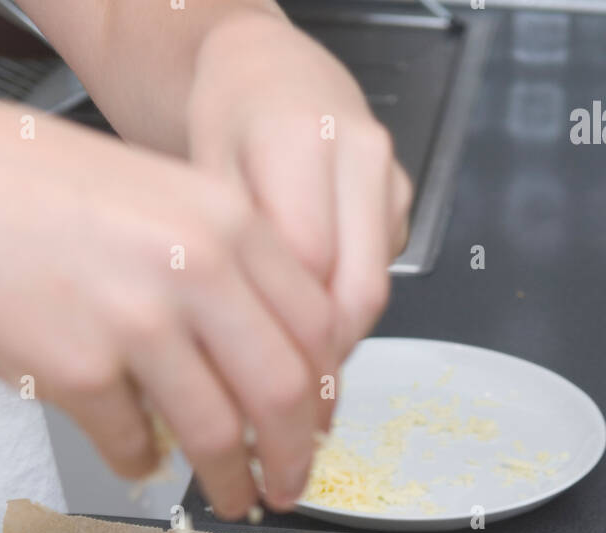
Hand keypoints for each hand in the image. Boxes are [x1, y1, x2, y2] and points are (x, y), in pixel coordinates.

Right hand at [0, 87, 337, 516]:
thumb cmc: (26, 186)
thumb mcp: (154, 195)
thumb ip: (221, 263)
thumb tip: (269, 353)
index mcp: (225, 217)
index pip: (317, 326)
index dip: (325, 393)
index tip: (316, 426)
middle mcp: (195, 267)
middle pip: (284, 391)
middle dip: (294, 456)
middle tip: (289, 486)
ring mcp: (136, 322)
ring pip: (218, 434)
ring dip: (230, 481)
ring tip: (230, 497)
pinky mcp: (78, 371)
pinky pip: (133, 445)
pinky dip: (140, 463)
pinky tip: (137, 457)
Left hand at [185, 10, 411, 368]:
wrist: (270, 73)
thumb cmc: (229, 122)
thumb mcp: (202, 179)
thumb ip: (230, 251)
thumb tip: (246, 344)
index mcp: (299, 138)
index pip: (309, 262)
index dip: (286, 325)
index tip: (258, 362)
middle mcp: (357, 153)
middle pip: (359, 287)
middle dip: (323, 350)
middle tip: (286, 385)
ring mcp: (389, 177)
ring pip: (376, 287)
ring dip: (338, 333)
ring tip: (291, 355)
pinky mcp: (403, 198)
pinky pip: (381, 272)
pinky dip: (346, 303)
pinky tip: (308, 310)